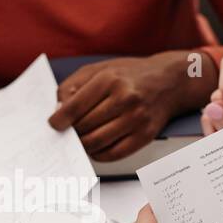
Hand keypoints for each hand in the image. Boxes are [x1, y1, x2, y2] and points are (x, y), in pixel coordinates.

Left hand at [48, 52, 209, 161]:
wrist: (169, 81)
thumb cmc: (130, 75)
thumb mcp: (99, 69)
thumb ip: (74, 86)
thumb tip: (58, 111)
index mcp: (110, 79)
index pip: (75, 106)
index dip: (59, 119)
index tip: (53, 124)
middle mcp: (125, 98)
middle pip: (85, 127)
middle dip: (71, 132)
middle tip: (67, 133)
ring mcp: (137, 119)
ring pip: (97, 142)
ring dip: (83, 145)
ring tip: (79, 140)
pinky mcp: (145, 135)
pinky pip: (114, 154)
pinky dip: (99, 154)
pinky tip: (95, 147)